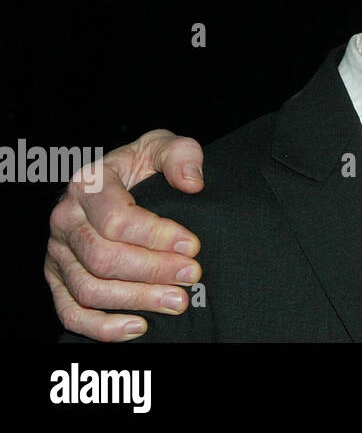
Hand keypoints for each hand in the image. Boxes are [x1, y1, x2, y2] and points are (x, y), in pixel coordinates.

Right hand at [45, 129, 205, 340]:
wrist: (120, 178)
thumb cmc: (143, 165)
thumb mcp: (163, 146)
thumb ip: (180, 155)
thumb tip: (192, 183)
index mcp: (88, 184)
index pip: (117, 219)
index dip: (157, 236)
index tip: (193, 246)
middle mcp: (65, 219)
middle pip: (103, 258)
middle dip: (153, 271)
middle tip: (192, 276)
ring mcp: (58, 252)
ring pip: (89, 288)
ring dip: (136, 300)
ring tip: (177, 301)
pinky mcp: (58, 278)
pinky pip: (71, 312)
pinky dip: (102, 327)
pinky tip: (138, 326)